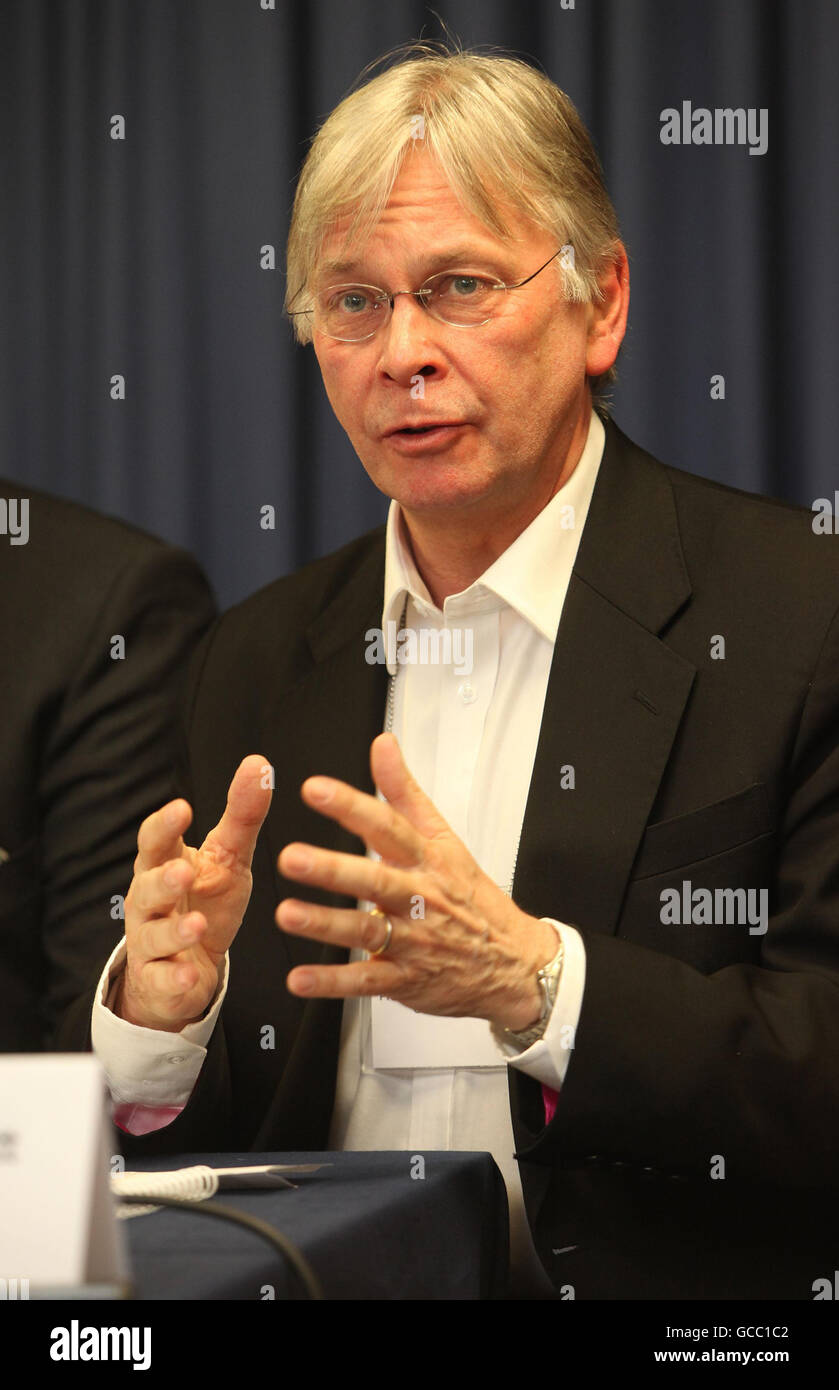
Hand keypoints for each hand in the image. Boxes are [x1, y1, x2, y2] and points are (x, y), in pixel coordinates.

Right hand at [115, 755, 271, 1030]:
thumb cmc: (205, 900)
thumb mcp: (229, 858)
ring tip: (196, 924)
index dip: (165, 825)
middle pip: (147, 886)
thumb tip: (259, 762)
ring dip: (174, 930)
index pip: (155, 840)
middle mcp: (150, 900)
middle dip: (164, 879)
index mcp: (164, 863)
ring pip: (153, 935)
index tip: (183, 808)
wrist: (189, 966)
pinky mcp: (160, 979)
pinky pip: (162, 980)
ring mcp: (151, 941)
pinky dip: (175, 978)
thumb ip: (242, 815)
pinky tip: (190, 976)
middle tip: (185, 870)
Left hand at [276, 734, 557, 1030]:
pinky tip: (301, 978)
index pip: (388, 826)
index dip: (352, 806)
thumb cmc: (472, 898)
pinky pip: (366, 982)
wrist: (513, 962)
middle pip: (374, 880)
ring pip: (366, 931)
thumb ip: (404, 792)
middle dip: (332, 869)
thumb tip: (383, 746)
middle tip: (291, 858)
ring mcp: (412, 941)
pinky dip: (332, 984)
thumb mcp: (445, 838)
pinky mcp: (405, 978)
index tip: (316, 790)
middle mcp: (418, 898)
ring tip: (288, 915)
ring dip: (325, 924)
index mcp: (426, 859)